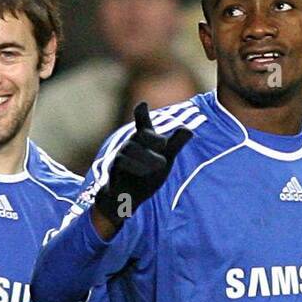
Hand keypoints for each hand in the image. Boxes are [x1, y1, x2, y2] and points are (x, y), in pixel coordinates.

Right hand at [93, 102, 191, 230]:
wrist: (126, 196)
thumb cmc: (146, 174)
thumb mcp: (164, 159)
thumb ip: (175, 144)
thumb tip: (189, 130)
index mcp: (143, 140)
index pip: (142, 123)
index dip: (142, 114)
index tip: (143, 104)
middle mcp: (130, 145)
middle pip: (139, 135)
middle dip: (151, 138)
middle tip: (165, 144)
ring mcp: (119, 157)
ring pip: (129, 150)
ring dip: (146, 156)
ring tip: (161, 164)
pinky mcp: (112, 170)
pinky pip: (119, 165)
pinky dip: (131, 168)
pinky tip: (142, 173)